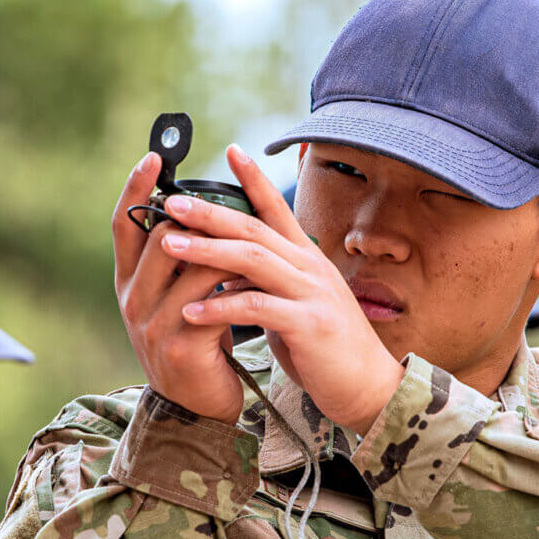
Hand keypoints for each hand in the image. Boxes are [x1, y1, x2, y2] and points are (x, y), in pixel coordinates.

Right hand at [112, 153, 242, 423]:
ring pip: (190, 262)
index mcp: (129, 282)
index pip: (124, 224)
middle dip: (196, 215)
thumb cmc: (199, 340)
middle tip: (227, 200)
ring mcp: (151, 324)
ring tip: (253, 236)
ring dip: (226, 246)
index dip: (135, 189)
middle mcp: (132, 300)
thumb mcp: (181, 295)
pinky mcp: (179, 345)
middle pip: (158, 235)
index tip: (154, 156)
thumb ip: (181, 260)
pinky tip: (257, 277)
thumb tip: (201, 208)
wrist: (202, 405)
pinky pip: (212, 298)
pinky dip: (237, 282)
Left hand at [158, 145, 403, 433]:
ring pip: (253, 260)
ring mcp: (312, 294)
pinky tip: (191, 310)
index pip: (278, 209)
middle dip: (210, 213)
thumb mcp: (294, 307)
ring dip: (207, 251)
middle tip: (172, 202)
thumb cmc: (326, 349)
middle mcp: (311, 268)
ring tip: (169, 246)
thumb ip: (265, 285)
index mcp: (307, 260)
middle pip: (254, 229)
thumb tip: (227, 270)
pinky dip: (221, 306)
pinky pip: (257, 308)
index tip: (230, 150)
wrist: (368, 388)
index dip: (254, 179)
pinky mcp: (309, 325)